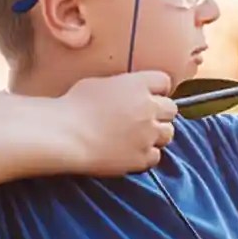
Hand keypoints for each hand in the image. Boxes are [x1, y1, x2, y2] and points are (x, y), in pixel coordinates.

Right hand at [59, 72, 177, 175]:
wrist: (66, 135)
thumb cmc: (74, 106)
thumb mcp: (98, 84)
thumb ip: (122, 86)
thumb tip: (127, 93)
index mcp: (138, 85)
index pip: (164, 81)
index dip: (156, 89)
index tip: (147, 95)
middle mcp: (149, 108)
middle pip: (171, 109)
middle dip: (160, 112)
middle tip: (143, 118)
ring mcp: (148, 134)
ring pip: (168, 133)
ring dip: (156, 134)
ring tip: (139, 136)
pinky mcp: (142, 157)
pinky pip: (156, 156)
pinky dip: (146, 154)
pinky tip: (131, 152)